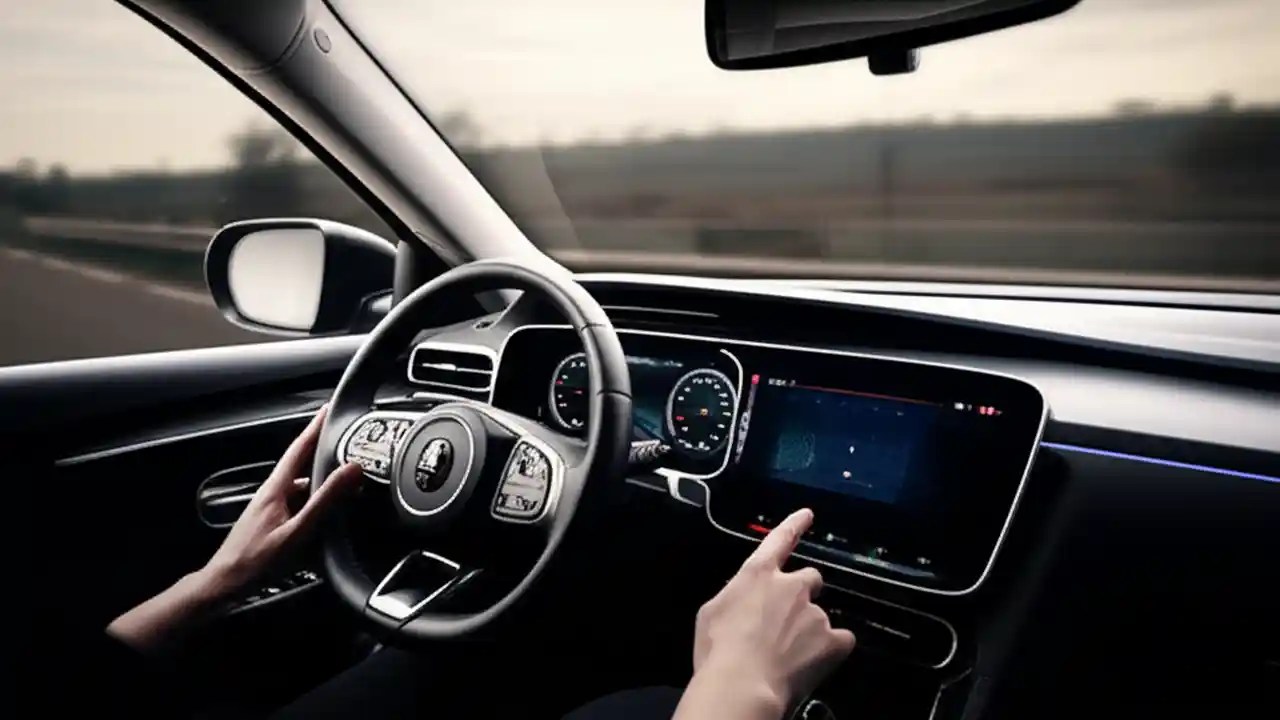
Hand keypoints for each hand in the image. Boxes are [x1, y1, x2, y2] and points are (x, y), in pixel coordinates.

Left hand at [107, 406, 361, 652]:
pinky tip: (329, 518)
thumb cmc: (256, 562)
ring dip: (325, 485)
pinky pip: (301, 506)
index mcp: (276, 488)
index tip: (330, 409)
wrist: (225, 585)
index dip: (316, 426)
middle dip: (328, 455)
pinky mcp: (274, 524)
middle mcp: (273, 493)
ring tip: (349, 486)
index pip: (300, 447)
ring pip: (304, 489)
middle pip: (305, 466)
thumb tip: (351, 470)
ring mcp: (272, 509)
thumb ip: (326, 501)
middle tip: (352, 448)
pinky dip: (318, 505)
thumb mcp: (298, 531)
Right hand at [680, 509, 854, 718]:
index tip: (808, 514)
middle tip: (788, 621)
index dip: (794, 525)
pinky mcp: (832, 640)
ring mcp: (815, 613)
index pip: (779, 540)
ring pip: (820, 616)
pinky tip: (814, 664)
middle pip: (810, 579)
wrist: (742, 684)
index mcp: (758, 575)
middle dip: (803, 594)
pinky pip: (841, 640)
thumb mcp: (712, 613)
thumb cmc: (717, 649)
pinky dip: (831, 650)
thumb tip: (744, 603)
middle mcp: (791, 587)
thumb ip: (735, 598)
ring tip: (790, 656)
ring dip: (809, 630)